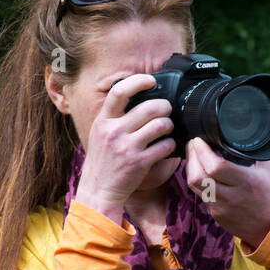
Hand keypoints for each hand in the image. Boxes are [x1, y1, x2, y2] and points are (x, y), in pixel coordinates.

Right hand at [75, 74, 175, 218]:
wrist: (99, 190)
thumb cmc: (103, 161)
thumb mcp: (100, 133)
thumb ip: (114, 117)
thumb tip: (136, 99)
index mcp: (103, 121)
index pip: (120, 91)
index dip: (138, 81)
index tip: (151, 80)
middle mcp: (114, 131)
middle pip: (149, 107)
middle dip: (164, 106)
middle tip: (167, 109)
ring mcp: (127, 147)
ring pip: (160, 125)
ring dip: (169, 124)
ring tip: (167, 128)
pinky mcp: (140, 162)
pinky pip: (165, 146)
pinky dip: (170, 144)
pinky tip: (167, 146)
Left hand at [185, 137, 269, 249]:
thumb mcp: (268, 169)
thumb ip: (254, 151)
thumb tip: (240, 134)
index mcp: (246, 182)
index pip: (215, 166)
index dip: (202, 151)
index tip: (199, 140)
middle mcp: (231, 196)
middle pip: (197, 177)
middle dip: (191, 157)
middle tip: (193, 145)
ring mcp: (221, 208)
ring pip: (195, 186)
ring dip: (191, 168)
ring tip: (194, 156)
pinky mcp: (216, 215)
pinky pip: (201, 195)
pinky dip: (199, 181)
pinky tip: (203, 173)